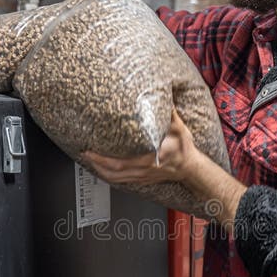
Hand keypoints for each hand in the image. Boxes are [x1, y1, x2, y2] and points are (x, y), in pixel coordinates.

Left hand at [83, 108, 198, 185]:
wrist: (191, 168)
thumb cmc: (184, 150)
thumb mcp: (179, 128)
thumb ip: (170, 113)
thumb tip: (164, 95)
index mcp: (150, 158)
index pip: (121, 162)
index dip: (103, 159)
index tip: (92, 149)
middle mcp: (143, 170)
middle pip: (113, 172)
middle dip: (96, 163)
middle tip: (85, 153)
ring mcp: (142, 177)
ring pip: (115, 179)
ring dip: (100, 171)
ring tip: (89, 161)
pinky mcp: (142, 179)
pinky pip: (121, 181)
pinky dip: (109, 176)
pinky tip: (103, 169)